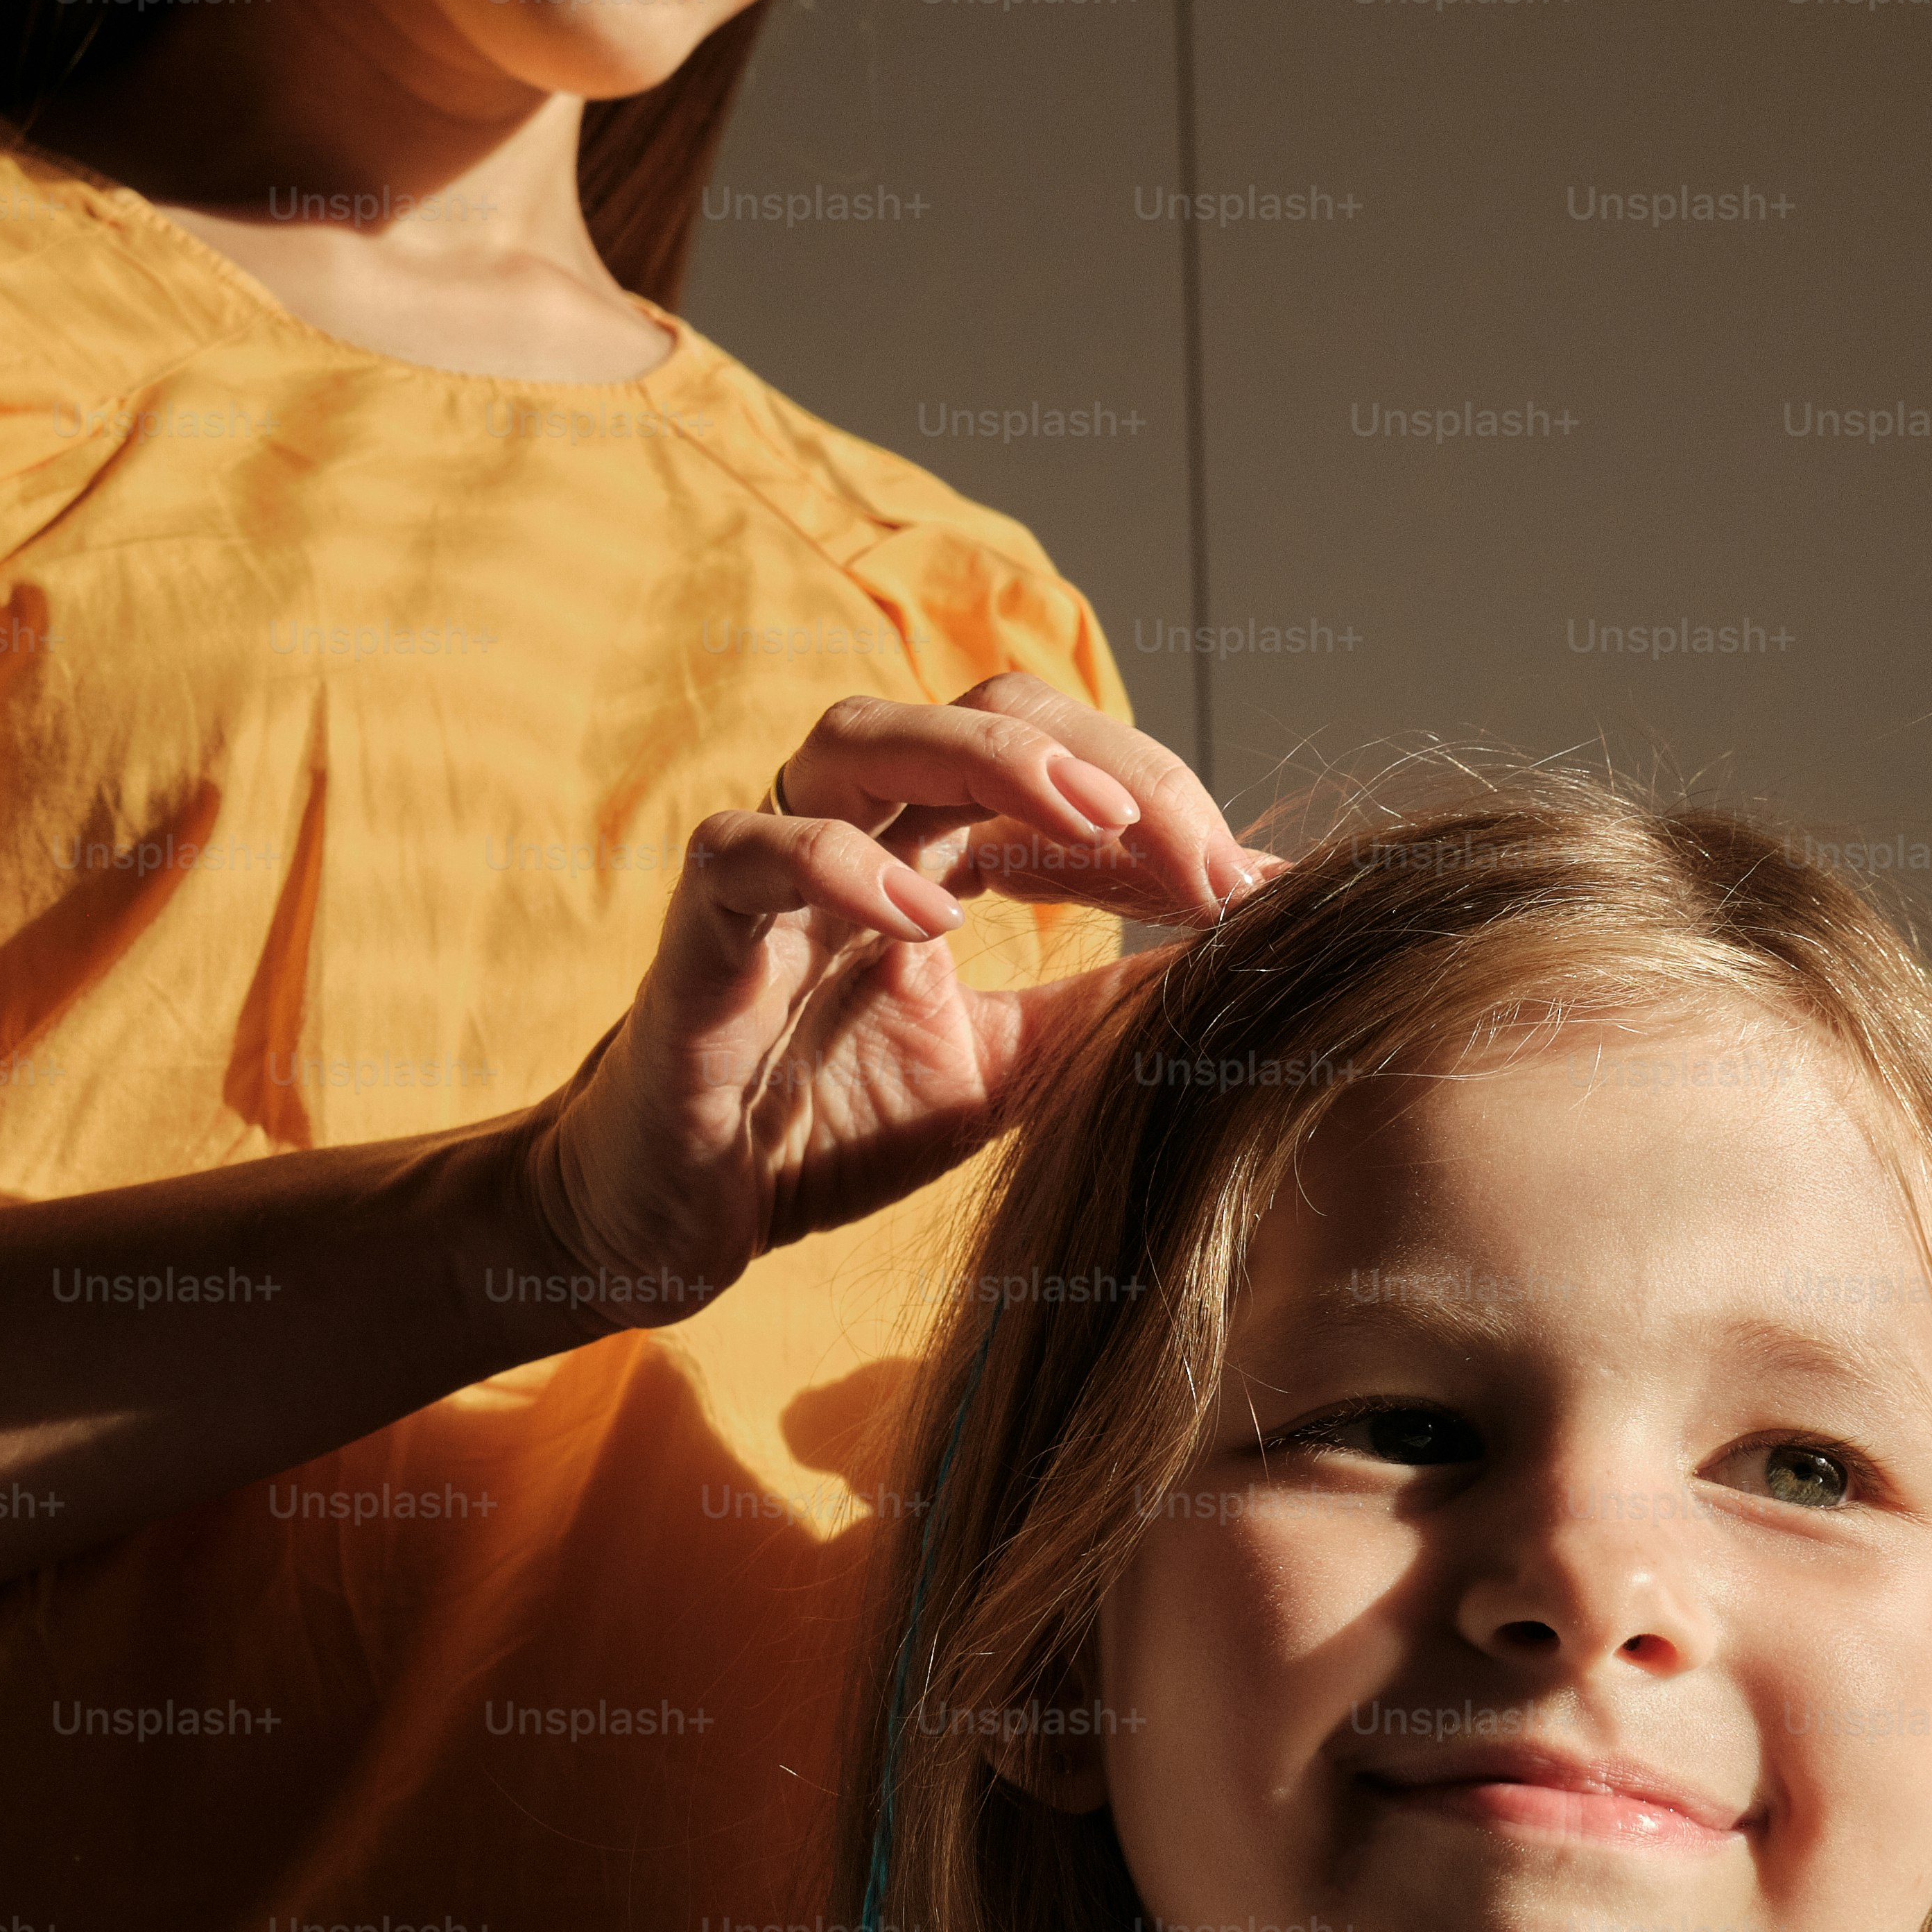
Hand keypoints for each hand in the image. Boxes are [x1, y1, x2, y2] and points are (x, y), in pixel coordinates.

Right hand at [520, 676, 1276, 1316]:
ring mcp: (771, 867)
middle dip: (1108, 764)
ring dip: (990, 761)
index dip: (1164, 812)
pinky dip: (841, 867)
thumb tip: (1252, 965)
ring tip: (1094, 818)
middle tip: (1204, 860)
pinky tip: (929, 922)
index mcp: (934, 849)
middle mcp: (855, 829)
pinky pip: (753, 852)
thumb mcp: (1007, 1070)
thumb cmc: (824, 1131)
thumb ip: (1104, 1012)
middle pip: (986, 712)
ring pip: (862, 736)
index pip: (1062, 773)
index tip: (1255, 890)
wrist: (677, 1219)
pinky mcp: (698, 928)